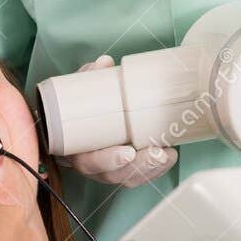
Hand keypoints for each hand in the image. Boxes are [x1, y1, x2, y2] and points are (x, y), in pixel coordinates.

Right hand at [58, 55, 177, 186]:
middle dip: (139, 166)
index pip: (90, 162)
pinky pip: (140, 176)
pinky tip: (169, 156)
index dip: (109, 160)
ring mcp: (109, 171)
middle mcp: (92, 167)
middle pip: (115, 175)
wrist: (71, 124)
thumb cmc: (76, 110)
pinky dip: (156, 169)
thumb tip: (104, 63)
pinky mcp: (124, 169)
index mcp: (77, 151)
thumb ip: (89, 79)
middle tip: (157, 152)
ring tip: (168, 154)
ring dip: (151, 168)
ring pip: (130, 178)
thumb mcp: (78, 92)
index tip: (127, 152)